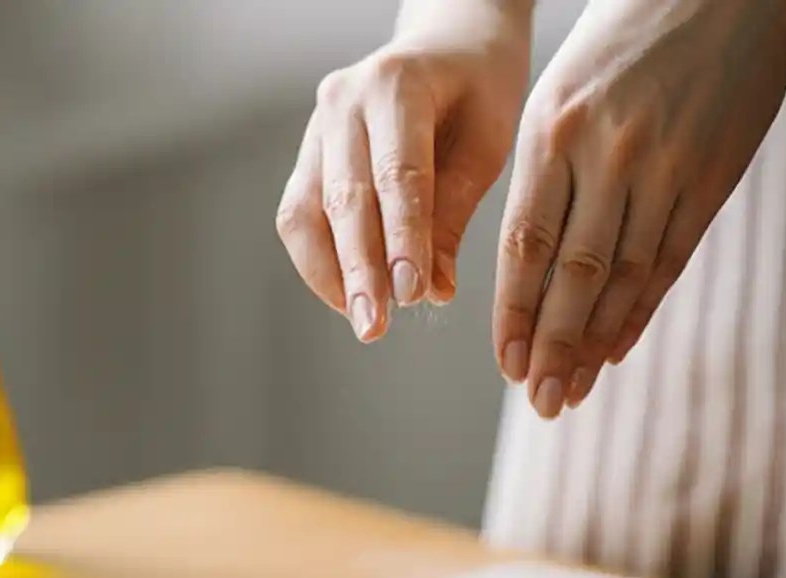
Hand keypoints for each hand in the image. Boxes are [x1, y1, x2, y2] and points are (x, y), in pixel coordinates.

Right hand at [276, 0, 531, 340]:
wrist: (448, 43)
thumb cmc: (478, 89)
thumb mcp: (487, 143)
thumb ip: (453, 213)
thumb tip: (433, 290)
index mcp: (396, 84)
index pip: (396, 174)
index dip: (402, 239)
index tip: (412, 294)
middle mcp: (343, 101)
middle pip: (342, 197)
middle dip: (359, 269)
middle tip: (376, 325)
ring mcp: (316, 126)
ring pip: (303, 211)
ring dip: (329, 274)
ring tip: (361, 319)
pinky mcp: (307, 153)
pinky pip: (298, 215)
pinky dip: (319, 261)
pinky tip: (347, 294)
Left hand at [493, 0, 785, 417]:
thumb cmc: (621, 45)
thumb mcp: (561, 96)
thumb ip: (544, 174)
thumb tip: (528, 261)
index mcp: (552, 133)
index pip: (525, 244)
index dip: (513, 312)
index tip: (503, 362)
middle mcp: (605, 155)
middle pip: (574, 273)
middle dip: (550, 344)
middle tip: (538, 398)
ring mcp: (663, 168)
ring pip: (624, 276)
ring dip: (595, 342)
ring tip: (572, 389)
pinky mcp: (710, 178)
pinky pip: (671, 258)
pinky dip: (643, 309)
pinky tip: (618, 348)